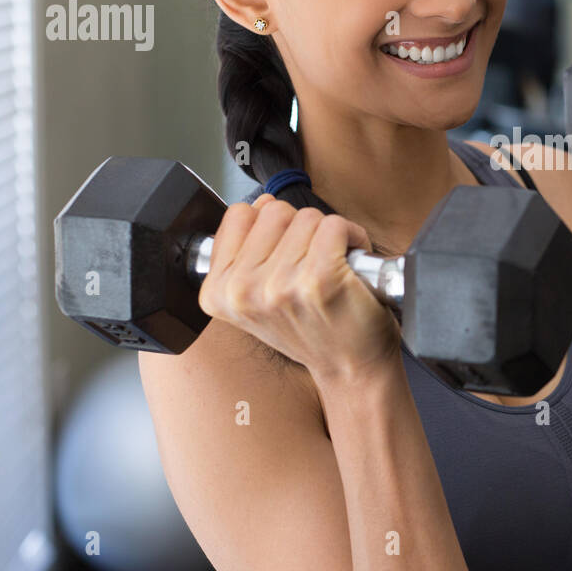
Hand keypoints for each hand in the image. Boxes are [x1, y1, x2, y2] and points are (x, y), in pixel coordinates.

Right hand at [197, 194, 402, 384]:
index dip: (270, 227)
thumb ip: (250, 247)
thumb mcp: (260, 295)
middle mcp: (242, 291)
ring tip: (333, 266)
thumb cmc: (313, 329)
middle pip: (274, 211)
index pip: (237, 215)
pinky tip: (352, 263)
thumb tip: (263, 203)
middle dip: (300, 229)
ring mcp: (279, 286)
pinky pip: (334, 225)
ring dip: (329, 234)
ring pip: (306, 216)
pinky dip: (353, 236)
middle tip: (312, 263)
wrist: (351, 368)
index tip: (285, 255)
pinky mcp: (318, 279)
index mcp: (218, 292)